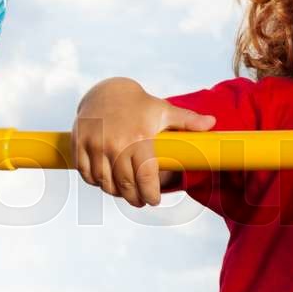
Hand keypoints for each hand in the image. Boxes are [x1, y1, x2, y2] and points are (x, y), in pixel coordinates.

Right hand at [71, 77, 215, 206]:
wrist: (107, 90)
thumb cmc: (140, 104)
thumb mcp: (164, 110)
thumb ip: (188, 121)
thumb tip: (213, 123)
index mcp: (139, 138)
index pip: (145, 178)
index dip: (150, 195)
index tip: (154, 200)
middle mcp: (116, 143)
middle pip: (125, 185)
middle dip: (134, 198)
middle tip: (141, 201)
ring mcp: (95, 144)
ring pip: (104, 182)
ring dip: (115, 192)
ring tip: (124, 192)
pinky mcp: (80, 143)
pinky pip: (86, 173)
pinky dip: (95, 182)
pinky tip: (105, 182)